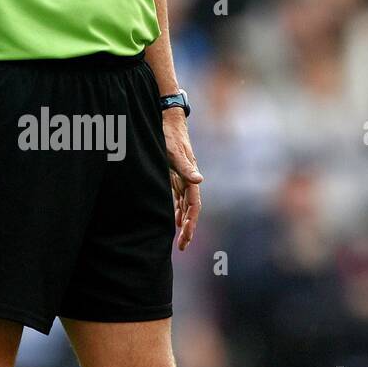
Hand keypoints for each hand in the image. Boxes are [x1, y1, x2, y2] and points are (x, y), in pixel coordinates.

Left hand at [163, 111, 202, 250]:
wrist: (167, 119)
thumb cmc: (170, 135)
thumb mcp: (175, 152)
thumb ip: (186, 167)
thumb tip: (199, 180)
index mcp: (191, 177)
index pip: (194, 205)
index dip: (191, 222)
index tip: (185, 237)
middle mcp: (189, 180)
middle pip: (191, 209)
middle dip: (188, 228)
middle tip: (182, 247)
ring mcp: (182, 178)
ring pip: (185, 205)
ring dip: (184, 221)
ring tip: (181, 239)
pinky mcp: (175, 175)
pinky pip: (178, 197)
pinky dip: (178, 210)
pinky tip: (175, 219)